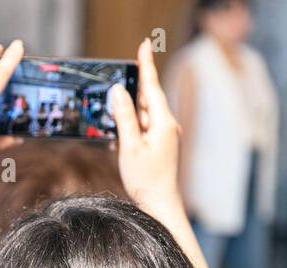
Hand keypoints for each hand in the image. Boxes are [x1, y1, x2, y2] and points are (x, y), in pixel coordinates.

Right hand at [112, 38, 183, 223]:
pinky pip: (144, 126)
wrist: (160, 203)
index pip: (152, 87)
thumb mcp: (129, 146)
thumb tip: (119, 91)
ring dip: (131, 111)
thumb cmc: (145, 179)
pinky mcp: (160, 144)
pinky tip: (123, 133)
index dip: (146, 65)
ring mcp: (165, 135)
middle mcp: (167, 125)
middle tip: (125, 74)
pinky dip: (133, 125)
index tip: (144, 45)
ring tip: (119, 116)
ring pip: (145, 113)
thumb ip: (124, 117)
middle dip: (135, 88)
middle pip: (148, 99)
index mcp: (162, 122)